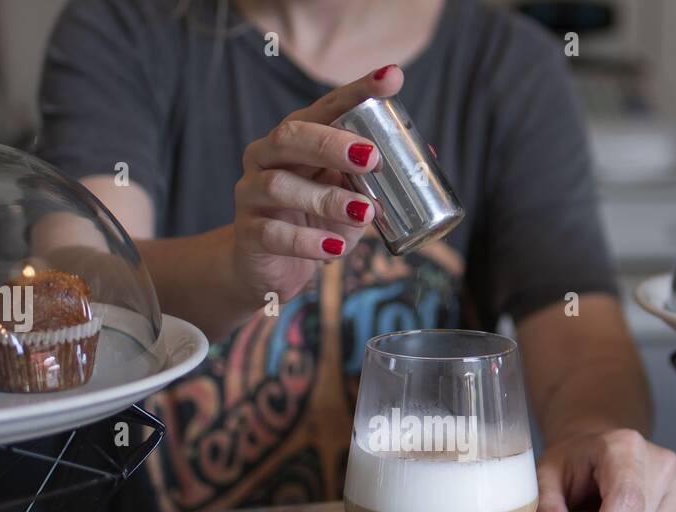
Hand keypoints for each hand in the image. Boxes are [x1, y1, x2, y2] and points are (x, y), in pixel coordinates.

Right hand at [231, 64, 402, 302]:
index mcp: (295, 139)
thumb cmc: (314, 223)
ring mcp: (251, 194)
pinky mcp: (249, 234)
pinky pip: (274, 233)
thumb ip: (373, 179)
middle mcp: (267, 158)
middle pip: (290, 136)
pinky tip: (335, 248)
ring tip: (364, 213)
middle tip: (371, 158)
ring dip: (326, 199)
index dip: (357, 92)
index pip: (325, 108)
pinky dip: (308, 241)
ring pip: (280, 185)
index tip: (391, 79)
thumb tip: (426, 158)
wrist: (272, 269)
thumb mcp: (348, 197)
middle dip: (331, 143)